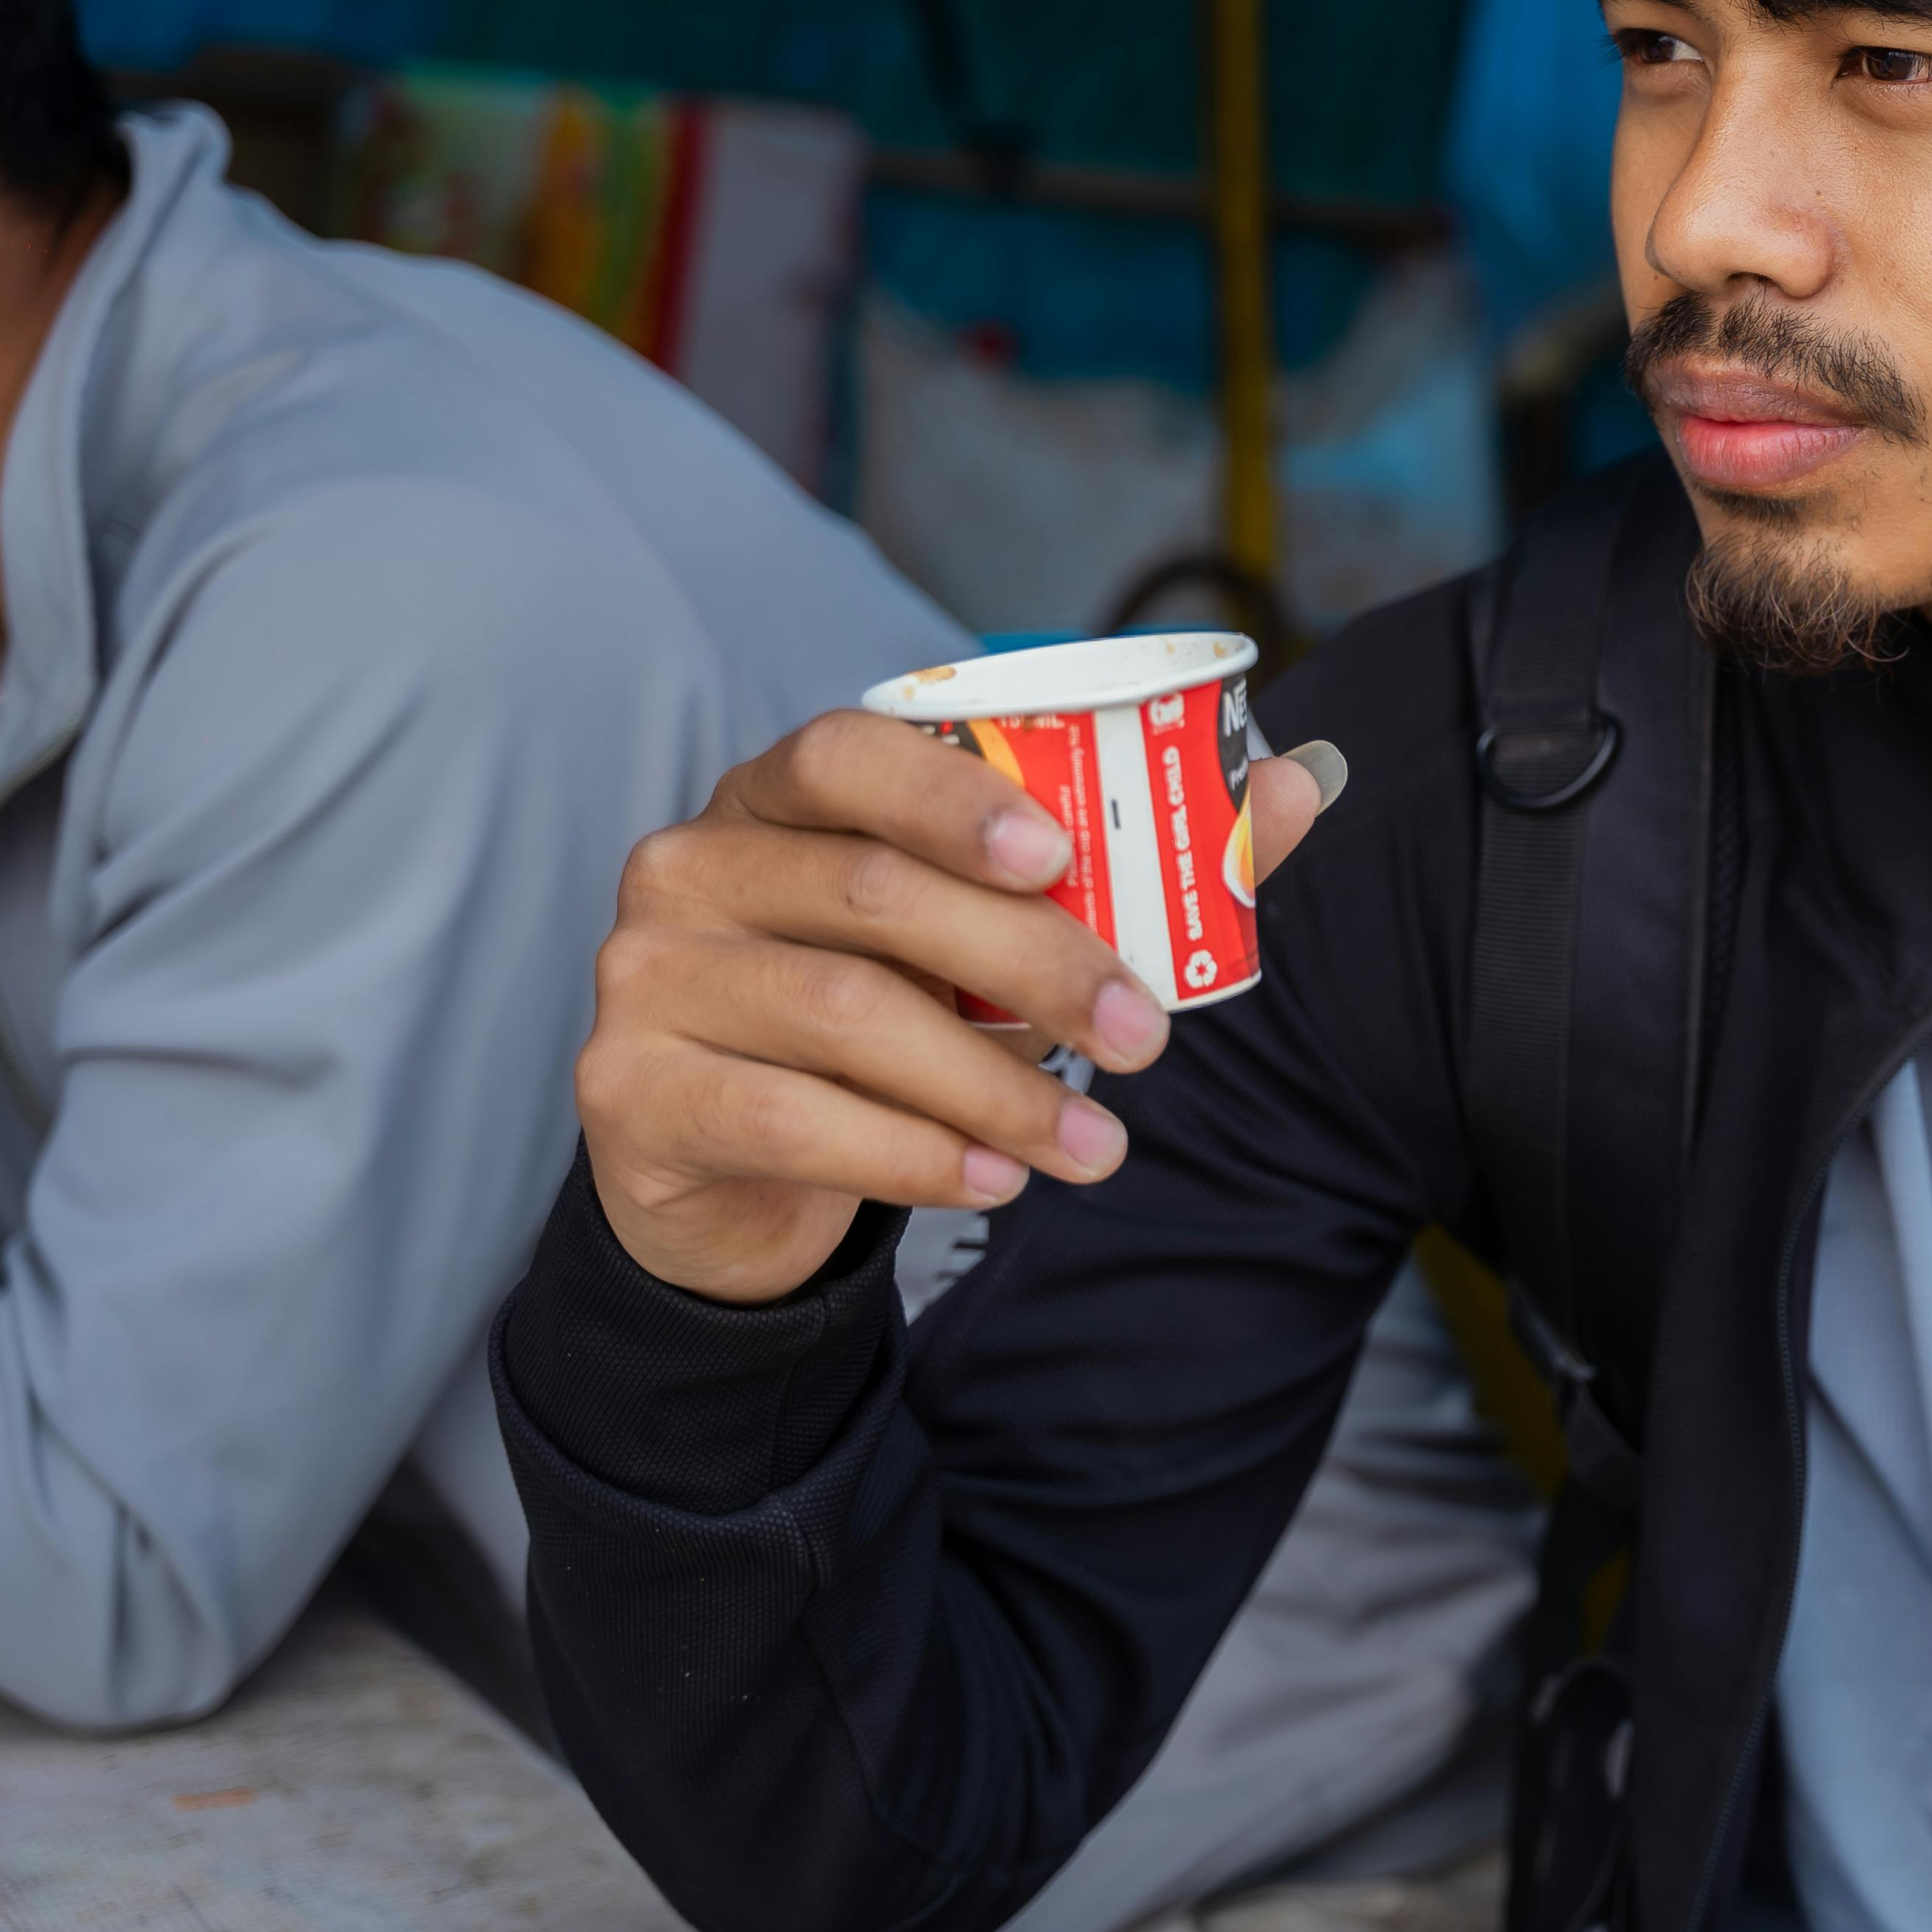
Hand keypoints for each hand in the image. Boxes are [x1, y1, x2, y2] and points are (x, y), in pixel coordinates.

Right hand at [578, 713, 1342, 1301]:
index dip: (951, 795)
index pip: (846, 752)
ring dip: (999, 1089)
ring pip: (848, 1018)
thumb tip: (1302, 785)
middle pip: (876, 895)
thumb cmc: (888, 1014)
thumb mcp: (993, 936)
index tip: (1062, 854)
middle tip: (1148, 1039)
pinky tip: (999, 1179)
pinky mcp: (629, 1090)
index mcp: (776, 797)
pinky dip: (917, 1157)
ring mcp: (644, 976)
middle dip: (1037, 967)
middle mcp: (691, 864)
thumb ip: (1134, 861)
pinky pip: (793, 1121)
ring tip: (1100, 1145)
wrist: (737, 1173)